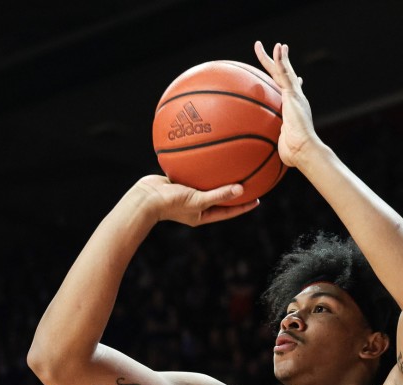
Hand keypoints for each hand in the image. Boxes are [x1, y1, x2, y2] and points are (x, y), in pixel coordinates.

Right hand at [131, 175, 257, 226]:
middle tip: (249, 180)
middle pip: (220, 197)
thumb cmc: (171, 203)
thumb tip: (242, 189)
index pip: (229, 211)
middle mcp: (197, 204)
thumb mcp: (198, 200)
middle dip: (234, 190)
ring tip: (232, 165)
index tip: (258, 199)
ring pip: (208, 183)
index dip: (244, 206)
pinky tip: (208, 152)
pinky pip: (195, 172)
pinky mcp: (179, 181)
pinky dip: (202, 165)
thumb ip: (219, 194)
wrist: (145, 197)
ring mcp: (187, 193)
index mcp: (203, 214)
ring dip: (218, 176)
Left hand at [254, 41, 319, 167]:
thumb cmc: (293, 154)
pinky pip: (285, 73)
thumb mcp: (281, 146)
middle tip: (276, 52)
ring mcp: (295, 96)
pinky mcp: (293, 94)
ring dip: (278, 57)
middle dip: (281, 65)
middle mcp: (297, 100)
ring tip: (274, 45)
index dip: (294, 84)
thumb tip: (265, 156)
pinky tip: (277, 48)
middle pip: (287, 78)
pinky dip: (281, 60)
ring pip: (285, 72)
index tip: (296, 78)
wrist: (303, 150)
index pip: (293, 94)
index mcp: (295, 110)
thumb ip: (276, 144)